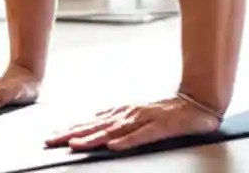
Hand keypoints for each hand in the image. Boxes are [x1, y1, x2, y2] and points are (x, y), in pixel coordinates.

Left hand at [44, 95, 221, 151]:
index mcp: (122, 112)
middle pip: (96, 127)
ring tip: (75, 145)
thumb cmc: (167, 109)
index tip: (51, 137)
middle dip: (72, 135)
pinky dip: (127, 141)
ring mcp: (144, 120)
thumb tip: (95, 116)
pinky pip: (142, 136)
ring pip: (114, 131)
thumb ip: (117, 116)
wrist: (197, 102)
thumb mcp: (137, 112)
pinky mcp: (160, 127)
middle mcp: (129, 114)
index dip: (70, 130)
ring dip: (93, 138)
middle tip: (51, 142)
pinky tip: (113, 147)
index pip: (91, 123)